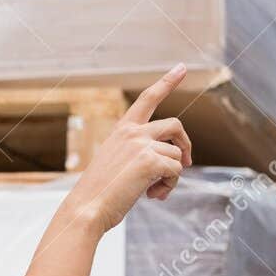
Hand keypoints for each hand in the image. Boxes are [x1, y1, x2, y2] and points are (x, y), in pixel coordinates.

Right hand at [63, 63, 192, 237]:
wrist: (87, 208)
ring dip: (171, 175)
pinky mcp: (151, 161)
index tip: (181, 68)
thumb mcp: (116, 162)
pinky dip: (169, 186)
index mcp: (122, 130)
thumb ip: (139, 152)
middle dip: (185, 144)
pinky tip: (153, 195)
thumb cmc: (100, 191)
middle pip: (175, 125)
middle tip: (188, 162)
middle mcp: (133, 132)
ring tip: (153, 191)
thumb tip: (173, 158)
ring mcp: (142, 145)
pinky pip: (177, 171)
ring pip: (177, 155)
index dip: (167, 82)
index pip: (148, 98)